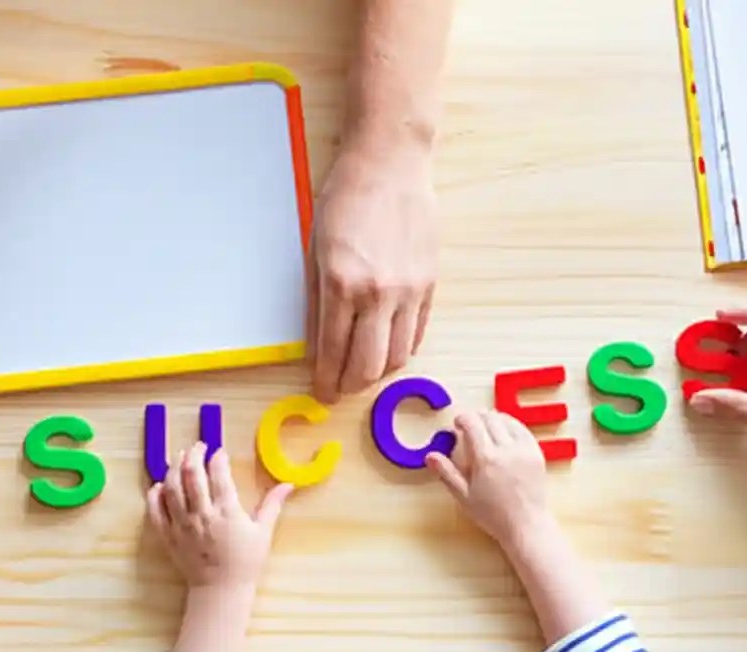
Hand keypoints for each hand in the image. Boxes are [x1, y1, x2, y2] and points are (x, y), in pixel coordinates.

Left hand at [146, 443, 292, 589]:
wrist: (221, 591)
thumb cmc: (245, 562)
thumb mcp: (263, 532)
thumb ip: (273, 505)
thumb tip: (289, 484)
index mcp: (227, 512)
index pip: (219, 475)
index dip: (218, 458)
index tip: (220, 452)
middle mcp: (202, 515)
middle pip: (191, 475)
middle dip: (193, 455)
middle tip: (197, 447)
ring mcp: (182, 525)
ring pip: (171, 488)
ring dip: (173, 468)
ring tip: (179, 458)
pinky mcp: (168, 536)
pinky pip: (156, 511)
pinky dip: (155, 495)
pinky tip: (160, 485)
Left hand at [309, 140, 438, 402]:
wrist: (390, 164)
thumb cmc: (346, 197)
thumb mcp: (315, 248)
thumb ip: (317, 301)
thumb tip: (318, 346)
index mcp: (342, 284)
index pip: (334, 352)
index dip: (326, 380)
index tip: (322, 392)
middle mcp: (378, 293)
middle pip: (369, 366)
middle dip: (351, 385)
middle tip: (340, 387)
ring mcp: (409, 290)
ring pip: (398, 356)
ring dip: (378, 370)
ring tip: (364, 365)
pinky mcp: (430, 284)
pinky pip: (417, 333)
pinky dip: (401, 347)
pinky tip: (387, 343)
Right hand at [425, 410, 549, 547]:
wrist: (526, 525)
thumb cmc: (492, 514)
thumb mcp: (464, 496)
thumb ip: (447, 473)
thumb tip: (430, 456)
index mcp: (485, 458)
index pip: (472, 423)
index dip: (462, 418)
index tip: (457, 424)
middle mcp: (506, 449)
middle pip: (489, 417)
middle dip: (476, 416)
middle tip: (470, 425)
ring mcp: (524, 449)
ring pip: (507, 420)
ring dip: (494, 418)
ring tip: (486, 427)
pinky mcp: (536, 453)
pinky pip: (522, 429)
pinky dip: (511, 425)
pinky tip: (504, 432)